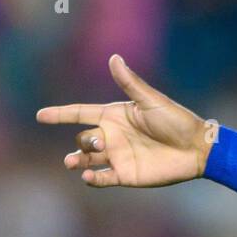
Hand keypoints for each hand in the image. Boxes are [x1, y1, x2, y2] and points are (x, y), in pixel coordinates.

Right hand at [36, 54, 212, 187]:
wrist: (196, 148)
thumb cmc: (177, 120)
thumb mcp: (151, 101)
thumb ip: (130, 83)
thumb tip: (114, 57)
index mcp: (116, 115)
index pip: (80, 113)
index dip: (60, 114)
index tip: (40, 116)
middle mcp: (113, 136)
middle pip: (83, 138)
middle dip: (84, 141)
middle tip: (100, 142)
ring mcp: (118, 156)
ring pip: (86, 159)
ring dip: (76, 160)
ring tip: (72, 162)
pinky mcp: (125, 174)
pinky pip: (102, 178)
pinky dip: (92, 179)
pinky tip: (88, 177)